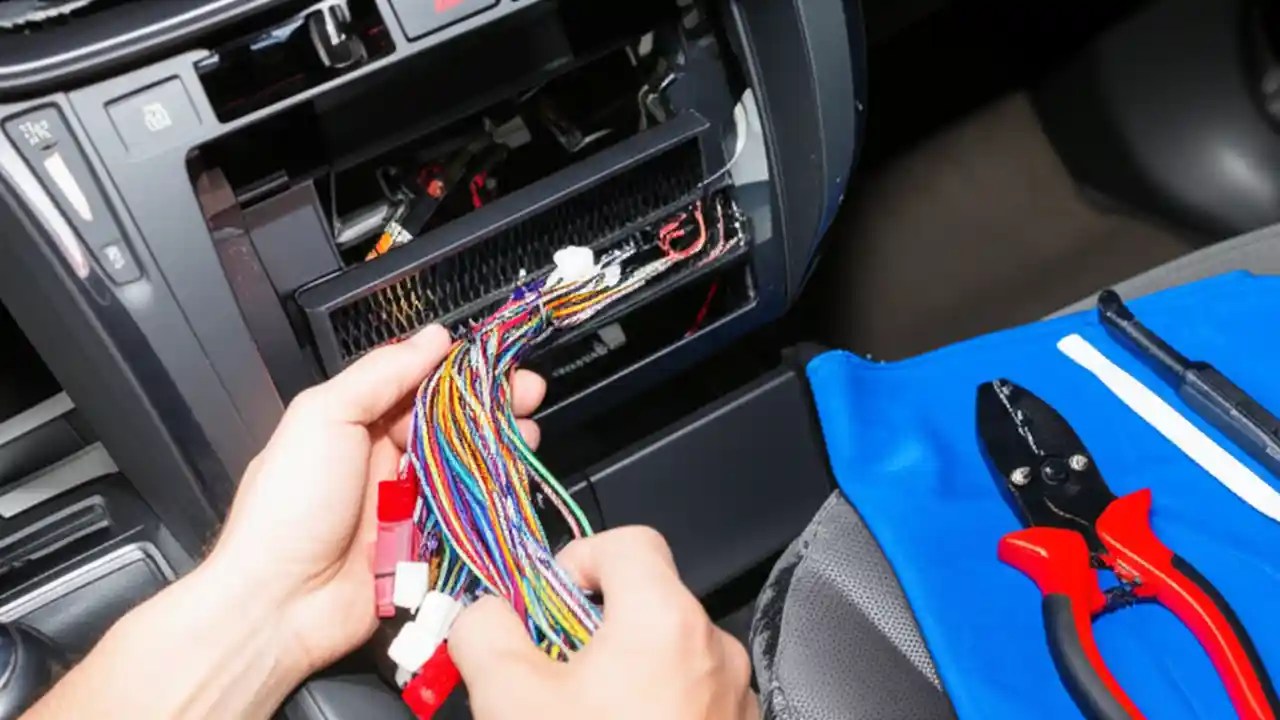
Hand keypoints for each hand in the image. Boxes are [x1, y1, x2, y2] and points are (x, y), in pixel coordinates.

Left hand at [206, 325, 546, 678]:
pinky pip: (465, 518)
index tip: (500, 362)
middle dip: (491, 408)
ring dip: (497, 450)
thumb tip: (431, 337)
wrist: (277, 605)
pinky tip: (509, 485)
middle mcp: (381, 461)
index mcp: (354, 423)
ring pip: (463, 469)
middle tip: (529, 396)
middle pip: (448, 425)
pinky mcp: (423, 548)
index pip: (419, 384)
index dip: (461, 372)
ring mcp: (404, 506)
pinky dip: (488, 502)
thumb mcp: (324, 417)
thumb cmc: (288, 507)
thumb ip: (381, 373)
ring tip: (526, 436)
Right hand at [449, 527, 758, 719]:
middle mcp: (713, 650)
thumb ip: (484, 631)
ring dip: (625, 674)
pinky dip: (656, 709)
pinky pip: (692, 700)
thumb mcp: (508, 697)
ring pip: (670, 656)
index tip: (547, 602)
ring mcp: (734, 699)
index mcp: (664, 619)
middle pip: (648, 601)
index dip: (578, 560)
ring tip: (584, 719)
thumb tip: (484, 613)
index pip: (627, 542)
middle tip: (551, 675)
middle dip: (593, 629)